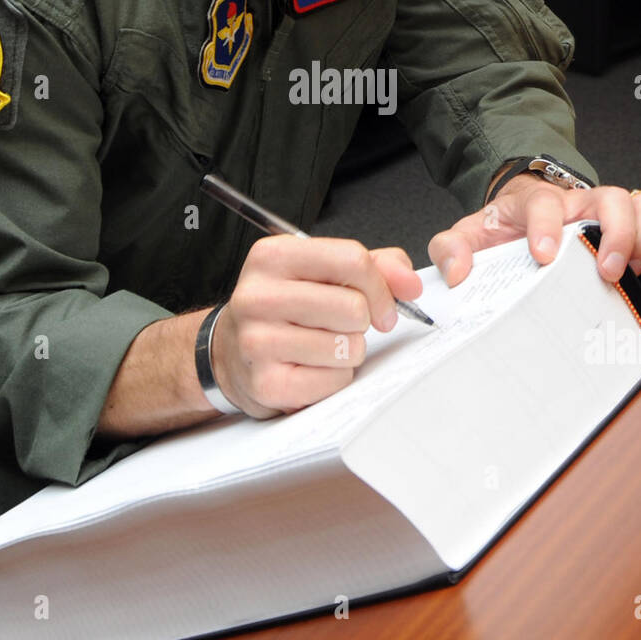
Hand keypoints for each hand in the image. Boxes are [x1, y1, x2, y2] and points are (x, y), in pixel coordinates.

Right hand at [212, 237, 423, 417]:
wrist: (230, 352)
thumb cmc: (286, 308)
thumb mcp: (322, 272)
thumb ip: (375, 267)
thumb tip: (410, 283)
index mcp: (273, 256)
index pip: (352, 260)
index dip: (381, 287)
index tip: (383, 306)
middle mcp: (258, 295)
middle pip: (354, 307)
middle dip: (361, 323)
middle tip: (342, 327)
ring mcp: (256, 341)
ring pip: (347, 346)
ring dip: (349, 352)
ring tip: (323, 347)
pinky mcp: (266, 383)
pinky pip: (334, 381)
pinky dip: (335, 378)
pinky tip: (312, 368)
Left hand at [428, 174, 640, 287]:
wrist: (524, 213)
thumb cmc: (504, 230)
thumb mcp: (468, 236)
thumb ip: (452, 249)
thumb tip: (457, 273)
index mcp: (535, 202)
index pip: (544, 203)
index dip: (547, 226)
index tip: (544, 256)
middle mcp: (578, 201)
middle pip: (611, 197)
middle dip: (616, 234)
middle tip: (607, 272)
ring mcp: (607, 207)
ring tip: (634, 267)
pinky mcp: (632, 219)